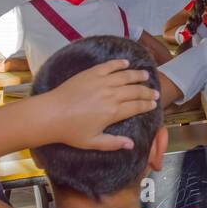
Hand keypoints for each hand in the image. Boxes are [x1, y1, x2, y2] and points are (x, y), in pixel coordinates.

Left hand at [34, 59, 158, 149]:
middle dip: (147, 91)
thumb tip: (131, 144)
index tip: (154, 104)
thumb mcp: (93, 142)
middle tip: (155, 92)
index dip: (147, 105)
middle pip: (136, 90)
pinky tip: (126, 63)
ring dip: (138, 75)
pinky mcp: (91, 74)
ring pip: (126, 76)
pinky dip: (119, 63)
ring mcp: (102, 82)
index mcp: (114, 112)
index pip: (137, 106)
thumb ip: (113, 143)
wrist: (51, 114)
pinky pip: (109, 66)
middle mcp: (112, 95)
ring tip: (146, 75)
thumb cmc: (70, 130)